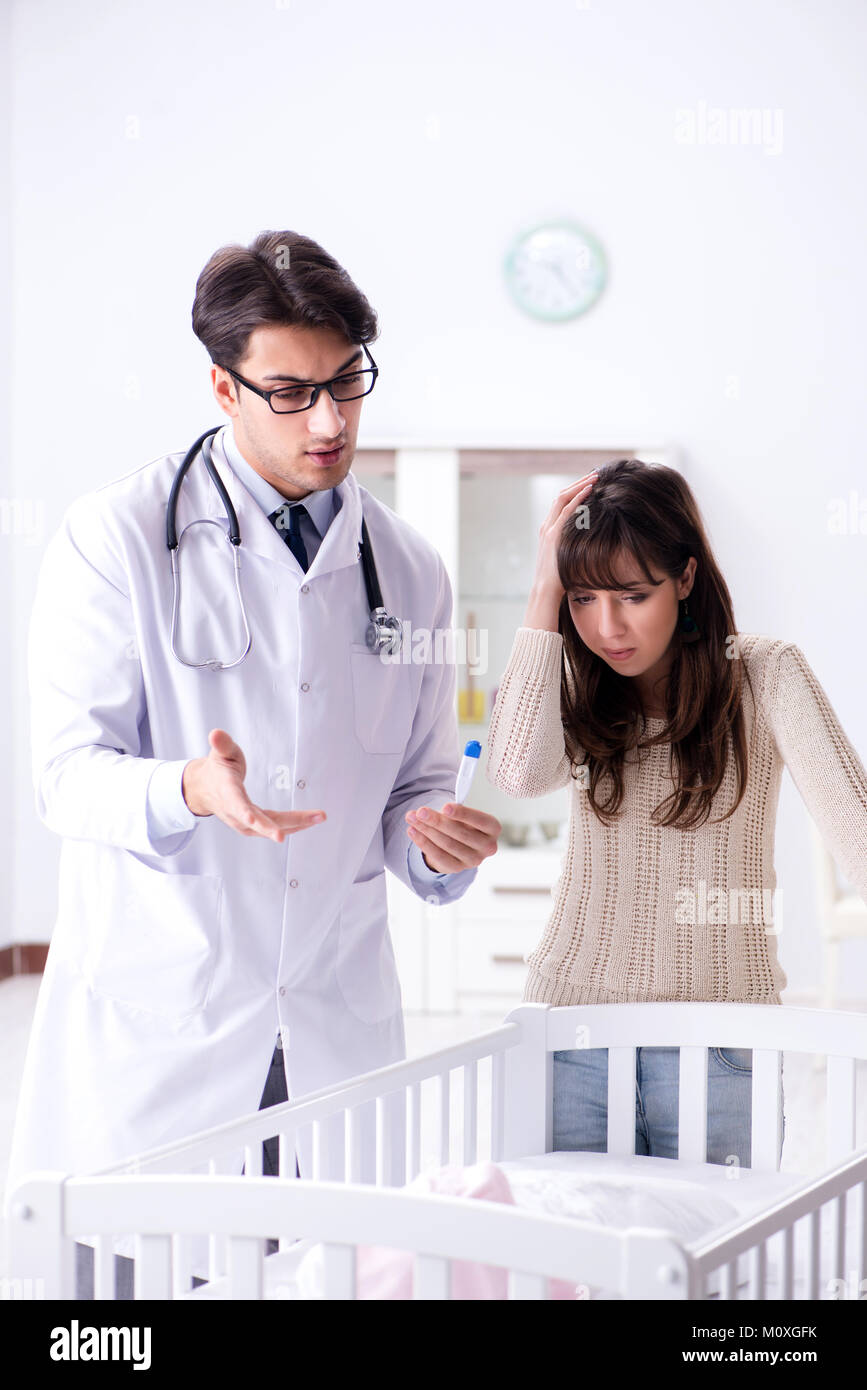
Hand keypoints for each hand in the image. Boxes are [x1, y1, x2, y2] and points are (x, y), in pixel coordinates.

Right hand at [182, 729, 326, 843]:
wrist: (204, 790)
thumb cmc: (217, 770)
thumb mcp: (220, 753)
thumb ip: (222, 744)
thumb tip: (215, 733)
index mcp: (226, 790)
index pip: (234, 801)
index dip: (243, 811)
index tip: (251, 818)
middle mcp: (234, 811)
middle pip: (256, 821)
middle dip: (276, 825)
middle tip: (300, 825)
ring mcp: (242, 821)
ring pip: (269, 827)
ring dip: (295, 824)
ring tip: (317, 818)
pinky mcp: (252, 826)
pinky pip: (273, 827)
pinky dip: (292, 826)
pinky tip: (308, 822)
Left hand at [405, 802, 501, 872]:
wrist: (461, 843)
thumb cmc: (464, 823)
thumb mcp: (464, 815)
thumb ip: (453, 812)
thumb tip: (432, 812)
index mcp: (493, 828)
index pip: (480, 821)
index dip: (462, 814)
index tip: (445, 807)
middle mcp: (487, 846)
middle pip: (460, 833)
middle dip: (437, 821)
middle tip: (421, 812)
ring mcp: (473, 860)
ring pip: (447, 844)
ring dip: (426, 830)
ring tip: (412, 818)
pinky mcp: (457, 868)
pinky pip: (438, 856)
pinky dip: (423, 842)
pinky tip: (413, 831)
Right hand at [525, 472, 598, 619]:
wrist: (546, 591)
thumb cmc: (559, 579)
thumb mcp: (567, 558)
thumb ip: (575, 547)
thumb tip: (593, 545)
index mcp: (549, 530)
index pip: (561, 503)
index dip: (575, 491)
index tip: (590, 484)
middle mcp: (547, 526)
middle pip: (561, 496)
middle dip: (578, 483)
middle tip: (595, 474)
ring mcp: (549, 529)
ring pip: (563, 498)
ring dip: (579, 486)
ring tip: (595, 477)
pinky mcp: (553, 535)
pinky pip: (566, 511)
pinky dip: (578, 498)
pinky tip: (589, 491)